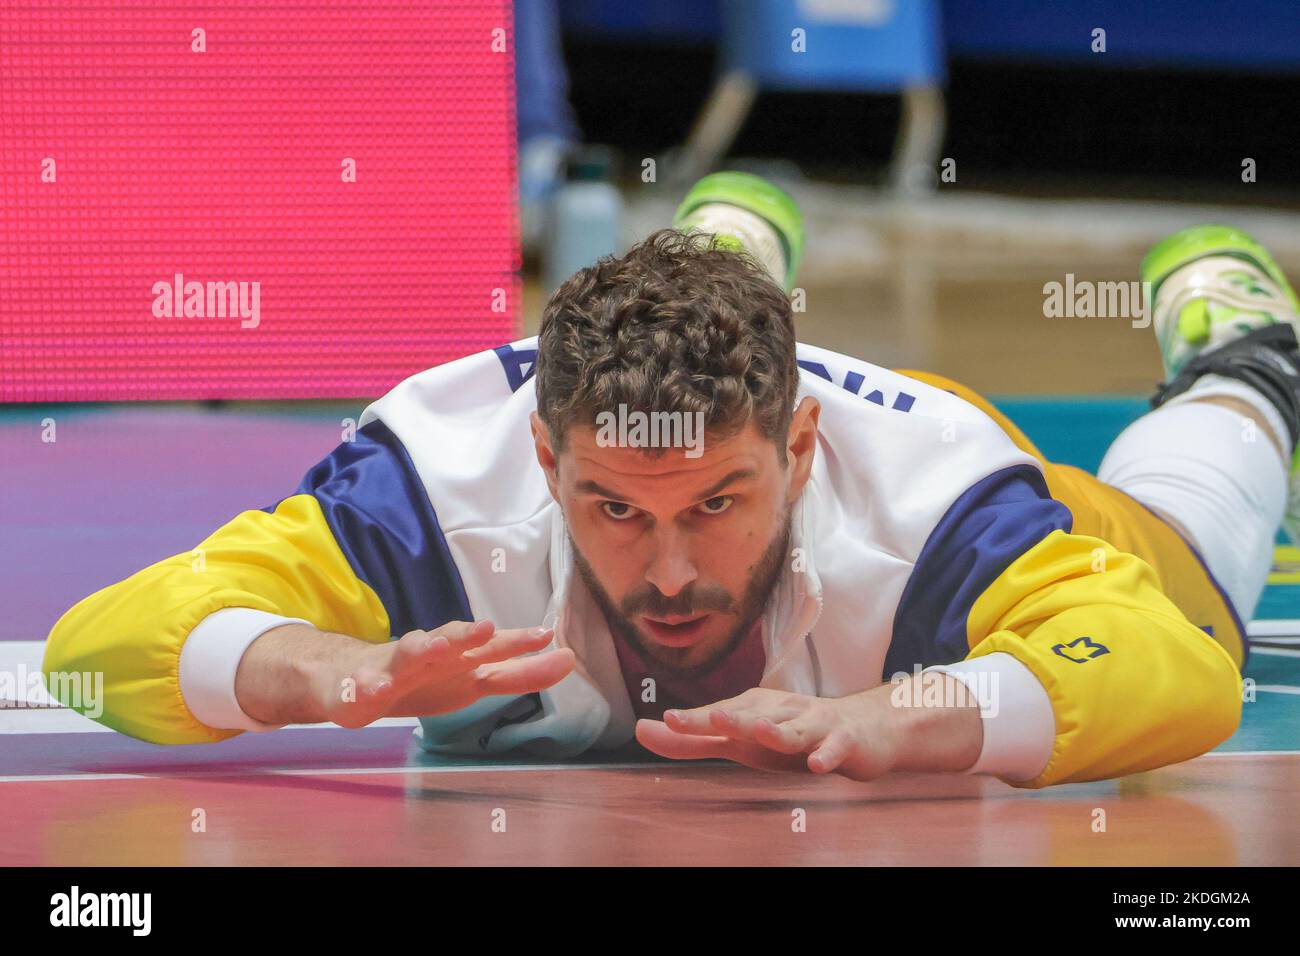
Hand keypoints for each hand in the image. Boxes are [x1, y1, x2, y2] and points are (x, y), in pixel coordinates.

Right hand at [319, 621, 574, 727]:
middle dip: (467, 635)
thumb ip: (519, 673)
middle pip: (450, 641)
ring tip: (437, 647)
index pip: (493, 649)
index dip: (519, 644)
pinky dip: (367, 687)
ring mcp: (394, 668)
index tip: (547, 636)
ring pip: (408, 654)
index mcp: (459, 658)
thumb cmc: (425, 677)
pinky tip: (372, 690)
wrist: (355, 678)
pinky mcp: (361, 688)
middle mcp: (431, 655)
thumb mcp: (474, 679)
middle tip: (488, 628)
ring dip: (423, 649)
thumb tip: (570, 658)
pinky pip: (364, 688)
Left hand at [634, 676, 981, 780]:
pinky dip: (827, 755)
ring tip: (760, 732)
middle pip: (753, 716)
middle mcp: (781, 711)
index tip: (666, 720)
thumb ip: (693, 740)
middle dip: (731, 718)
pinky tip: (818, 764)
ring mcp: (814, 724)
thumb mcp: (742, 741)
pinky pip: (836, 747)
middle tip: (707, 720)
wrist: (865, 728)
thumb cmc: (793, 734)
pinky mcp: (845, 740)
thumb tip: (640, 731)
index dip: (695, 720)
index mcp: (754, 709)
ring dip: (778, 730)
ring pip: (794, 728)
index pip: (720, 715)